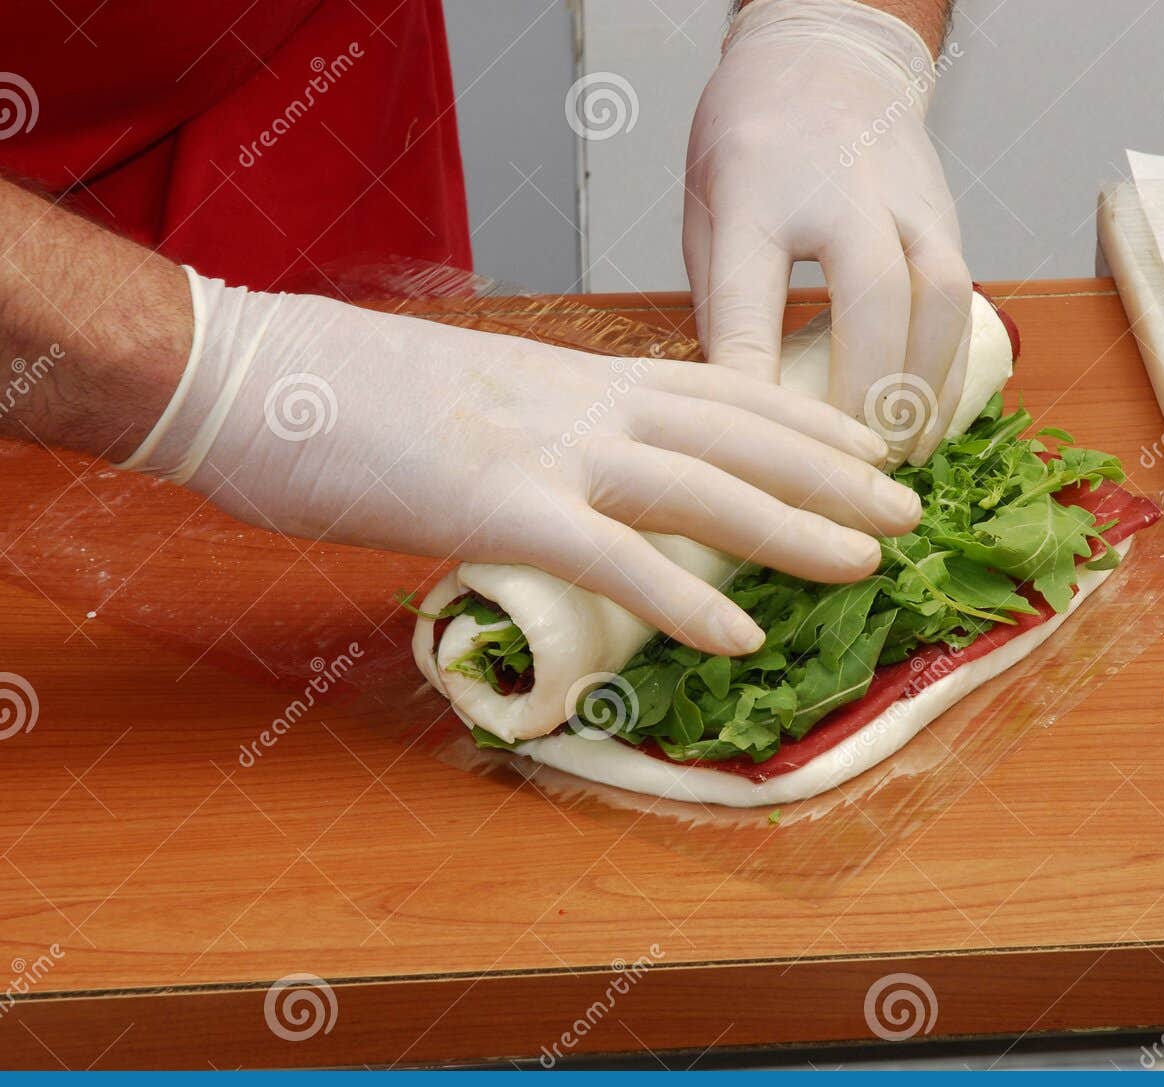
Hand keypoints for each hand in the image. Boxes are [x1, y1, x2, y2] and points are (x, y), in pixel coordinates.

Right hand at [121, 271, 922, 655]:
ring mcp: (546, 451)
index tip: (864, 442)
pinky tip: (740, 633)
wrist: (255, 375)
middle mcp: (583, 403)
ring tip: (869, 561)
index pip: (719, 389)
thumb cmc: (352, 397)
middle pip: (737, 433)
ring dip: (793, 527)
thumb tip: (581, 480)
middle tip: (908, 507)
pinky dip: (684, 597)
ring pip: (702, 487)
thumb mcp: (476, 402)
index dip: (801, 418)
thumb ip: (544, 435)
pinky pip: (613, 558)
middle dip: (833, 472)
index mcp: (577, 378)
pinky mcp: (497, 504)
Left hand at [684, 0, 968, 465]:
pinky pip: (963, 301)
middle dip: (867, 392)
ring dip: (923, 389)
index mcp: (754, 186)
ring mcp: (905, 199)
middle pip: (873, 296)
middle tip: (851, 467)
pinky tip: (928, 419)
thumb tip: (737, 408)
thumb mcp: (706, 209)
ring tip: (900, 456)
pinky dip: (950, 369)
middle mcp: (841, 189)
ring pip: (938, 299)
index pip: (753, 291)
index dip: (755, 373)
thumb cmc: (752, 144)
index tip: (757, 442)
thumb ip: (721, 302)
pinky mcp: (947, 217)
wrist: (827, 60)